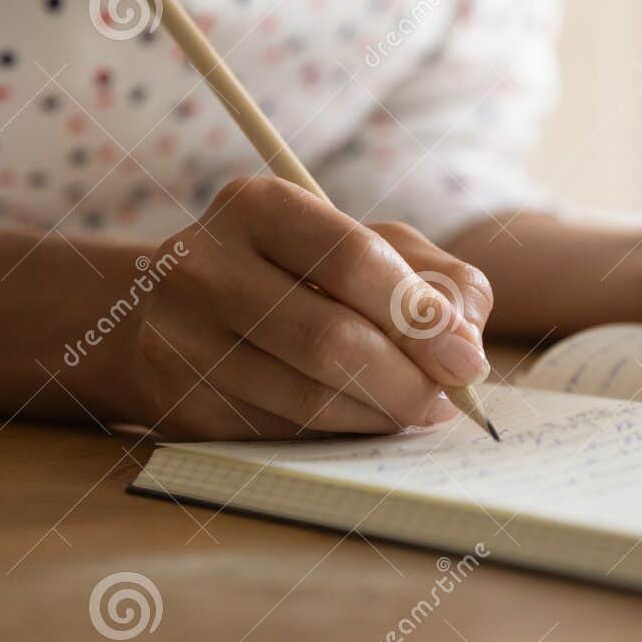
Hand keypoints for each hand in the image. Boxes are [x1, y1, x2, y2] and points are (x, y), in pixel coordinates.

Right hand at [126, 177, 493, 439]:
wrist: (178, 312)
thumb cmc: (299, 272)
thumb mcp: (366, 245)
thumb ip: (431, 277)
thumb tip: (464, 344)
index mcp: (258, 206)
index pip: (353, 259)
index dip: (419, 315)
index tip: (465, 358)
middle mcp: (204, 266)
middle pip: (328, 338)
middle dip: (406, 379)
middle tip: (447, 400)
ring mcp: (180, 338)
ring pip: (304, 399)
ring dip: (377, 415)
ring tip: (413, 411)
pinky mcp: (176, 402)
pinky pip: (277, 434)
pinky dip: (336, 435)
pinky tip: (360, 420)